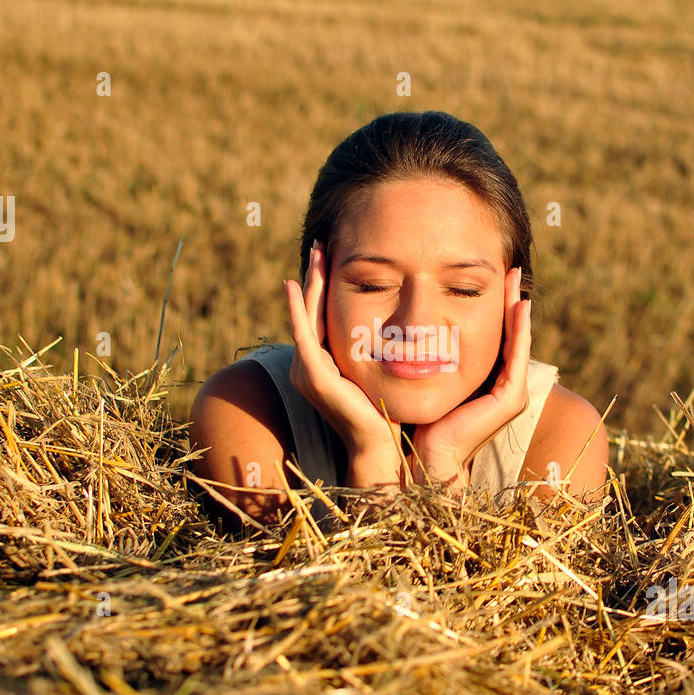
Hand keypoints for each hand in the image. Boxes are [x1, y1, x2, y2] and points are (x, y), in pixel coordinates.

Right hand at [285, 241, 402, 480]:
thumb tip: (398, 325)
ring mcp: (308, 372)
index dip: (324, 285)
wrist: (381, 450)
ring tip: (316, 254)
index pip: (321, 316)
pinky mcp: (315, 377)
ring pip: (306, 317)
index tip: (333, 255)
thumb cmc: (388, 415)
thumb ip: (377, 349)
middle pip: (310, 311)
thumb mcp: (379, 372)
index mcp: (323, 365)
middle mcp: (309, 367)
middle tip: (321, 244)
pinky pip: (303, 335)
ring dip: (309, 284)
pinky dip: (297, 310)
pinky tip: (295, 285)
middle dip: (314, 277)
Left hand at [406, 267, 530, 491]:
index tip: (493, 276)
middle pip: (511, 334)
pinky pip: (517, 356)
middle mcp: (505, 387)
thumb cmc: (421, 422)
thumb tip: (412, 325)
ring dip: (517, 308)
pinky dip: (519, 330)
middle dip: (510, 301)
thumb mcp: (428, 378)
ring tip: (515, 279)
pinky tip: (518, 306)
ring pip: (518, 341)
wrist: (426, 459)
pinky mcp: (510, 399)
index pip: (496, 335)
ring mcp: (512, 394)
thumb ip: (432, 356)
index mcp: (488, 382)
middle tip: (509, 269)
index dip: (497, 306)